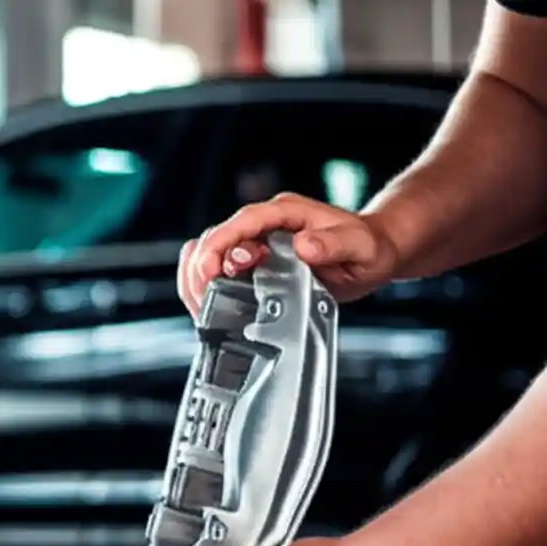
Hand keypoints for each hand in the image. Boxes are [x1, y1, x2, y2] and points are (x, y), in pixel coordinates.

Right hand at [178, 193, 401, 316]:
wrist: (375, 250)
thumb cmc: (369, 246)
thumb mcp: (360, 245)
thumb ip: (334, 244)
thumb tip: (304, 245)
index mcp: (286, 213)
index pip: (242, 223)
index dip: (221, 244)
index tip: (211, 269)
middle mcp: (266, 224)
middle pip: (217, 237)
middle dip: (203, 267)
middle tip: (206, 296)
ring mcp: (258, 240)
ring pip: (210, 251)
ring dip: (199, 276)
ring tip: (204, 303)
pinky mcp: (256, 259)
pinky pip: (219, 265)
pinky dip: (207, 283)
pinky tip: (209, 301)